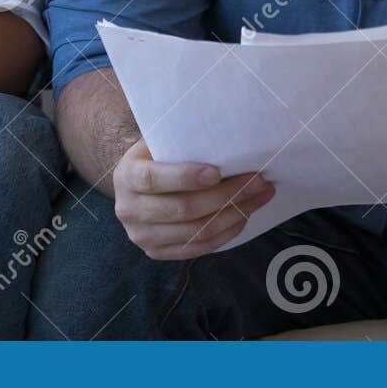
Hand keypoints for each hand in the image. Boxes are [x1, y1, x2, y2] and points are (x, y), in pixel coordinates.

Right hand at [111, 138, 275, 259]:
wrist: (135, 186)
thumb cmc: (155, 157)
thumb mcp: (157, 142)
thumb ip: (178, 140)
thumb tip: (224, 135)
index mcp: (126, 176)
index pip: (153, 179)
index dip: (184, 177)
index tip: (217, 172)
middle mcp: (129, 210)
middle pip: (183, 208)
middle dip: (226, 195)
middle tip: (257, 180)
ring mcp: (143, 236)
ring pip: (196, 231)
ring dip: (235, 214)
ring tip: (260, 196)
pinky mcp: (158, 252)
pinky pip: (199, 248)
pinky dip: (226, 232)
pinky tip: (245, 215)